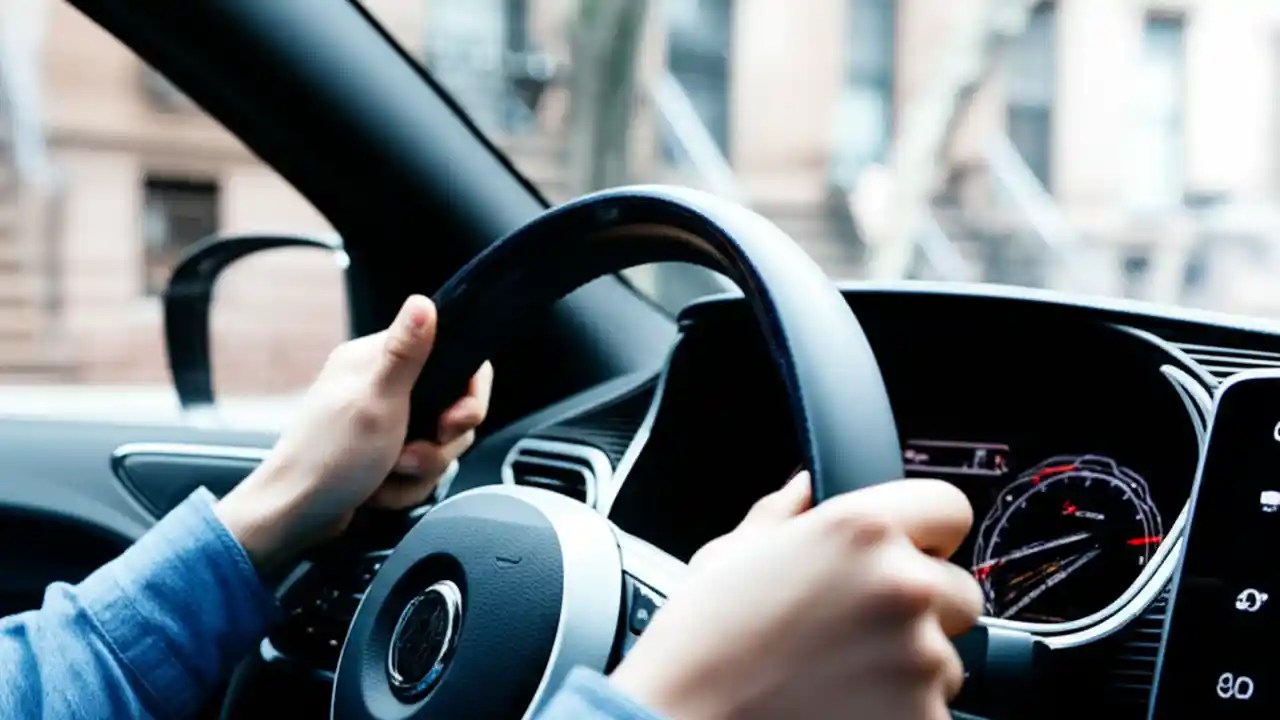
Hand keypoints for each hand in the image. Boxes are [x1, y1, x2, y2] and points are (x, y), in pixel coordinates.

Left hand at [214, 295, 492, 571]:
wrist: (297, 517)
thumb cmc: (327, 459)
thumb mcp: (376, 401)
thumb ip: (405, 352)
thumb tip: (423, 301)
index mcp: (376, 360)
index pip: (452, 358)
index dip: (467, 394)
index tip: (455, 421)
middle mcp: (381, 386)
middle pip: (452, 408)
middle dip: (438, 444)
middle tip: (410, 455)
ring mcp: (384, 422)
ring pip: (439, 444)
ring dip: (420, 469)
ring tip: (388, 475)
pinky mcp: (384, 453)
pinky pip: (421, 468)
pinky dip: (406, 486)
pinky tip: (380, 489)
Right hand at [610, 473, 981, 719]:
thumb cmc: (700, 646)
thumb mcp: (730, 557)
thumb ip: (783, 513)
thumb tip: (805, 485)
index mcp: (859, 530)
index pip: (949, 508)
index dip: (927, 535)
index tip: (907, 555)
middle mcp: (902, 586)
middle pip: (958, 592)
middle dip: (921, 611)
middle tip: (857, 634)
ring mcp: (919, 659)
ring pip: (946, 660)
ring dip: (909, 670)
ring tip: (837, 679)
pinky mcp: (925, 719)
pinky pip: (934, 711)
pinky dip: (900, 714)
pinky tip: (842, 709)